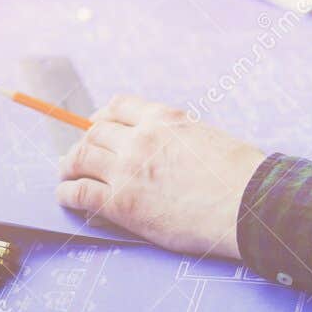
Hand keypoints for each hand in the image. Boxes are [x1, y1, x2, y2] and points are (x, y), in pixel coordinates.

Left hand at [55, 94, 267, 257]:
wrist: (247, 204)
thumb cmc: (240, 175)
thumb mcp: (208, 136)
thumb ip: (180, 135)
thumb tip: (174, 146)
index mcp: (163, 119)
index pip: (119, 106)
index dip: (101, 115)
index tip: (95, 122)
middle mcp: (140, 139)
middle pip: (95, 132)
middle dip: (83, 141)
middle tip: (76, 153)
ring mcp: (128, 170)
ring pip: (81, 158)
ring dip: (68, 165)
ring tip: (64, 172)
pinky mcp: (122, 204)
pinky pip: (81, 193)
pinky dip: (67, 193)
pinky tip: (65, 196)